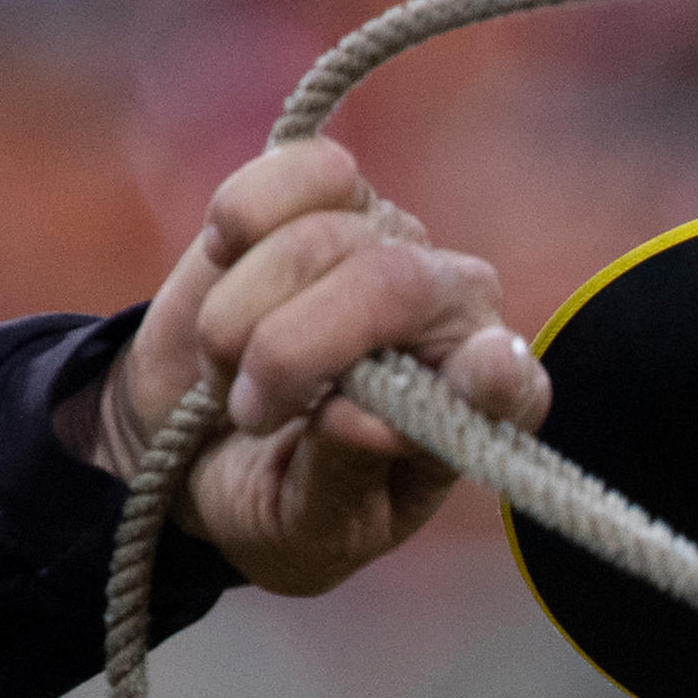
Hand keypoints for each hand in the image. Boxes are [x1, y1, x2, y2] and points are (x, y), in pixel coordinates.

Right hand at [73, 138, 552, 596]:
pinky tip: (227, 260)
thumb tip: (369, 419)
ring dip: (241, 317)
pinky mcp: (329, 198)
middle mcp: (451, 318)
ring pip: (318, 240)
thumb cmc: (272, 497)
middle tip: (249, 411)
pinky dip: (242, 217)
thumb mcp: (307, 529)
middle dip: (295, 349)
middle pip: (391, 286)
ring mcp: (390, 246)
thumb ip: (342, 477)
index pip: (508, 381)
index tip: (480, 374)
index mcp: (473, 415)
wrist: (190, 442)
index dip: (492, 374)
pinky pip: (302, 167)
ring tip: (231, 374)